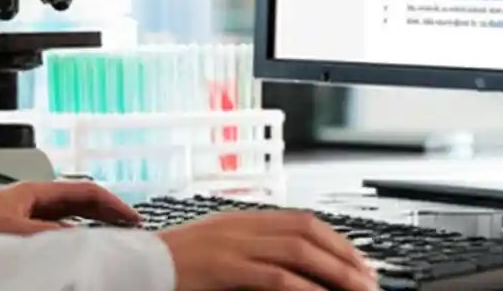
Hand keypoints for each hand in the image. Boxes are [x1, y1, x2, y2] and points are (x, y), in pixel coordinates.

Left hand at [0, 180, 139, 235]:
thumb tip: (82, 240)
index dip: (113, 204)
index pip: (86, 192)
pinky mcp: (18, 229)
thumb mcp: (16, 231)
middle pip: (81, 203)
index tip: (132, 219)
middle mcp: (34, 199)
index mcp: (37, 191)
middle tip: (130, 231)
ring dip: (92, 227)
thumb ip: (50, 235)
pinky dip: (72, 237)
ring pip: (70, 218)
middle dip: (107, 215)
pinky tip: (77, 250)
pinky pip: (55, 230)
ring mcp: (27, 213)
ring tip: (110, 241)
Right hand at [157, 210, 376, 290]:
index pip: (300, 220)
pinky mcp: (223, 268)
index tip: (359, 261)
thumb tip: (287, 266)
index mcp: (241, 219)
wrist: (133, 267)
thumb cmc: (171, 265)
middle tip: (369, 280)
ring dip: (335, 271)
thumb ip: (248, 249)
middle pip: (306, 232)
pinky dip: (304, 287)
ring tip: (359, 290)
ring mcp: (232, 245)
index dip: (336, 239)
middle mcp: (241, 226)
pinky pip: (274, 276)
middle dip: (344, 255)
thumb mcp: (215, 247)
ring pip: (298, 251)